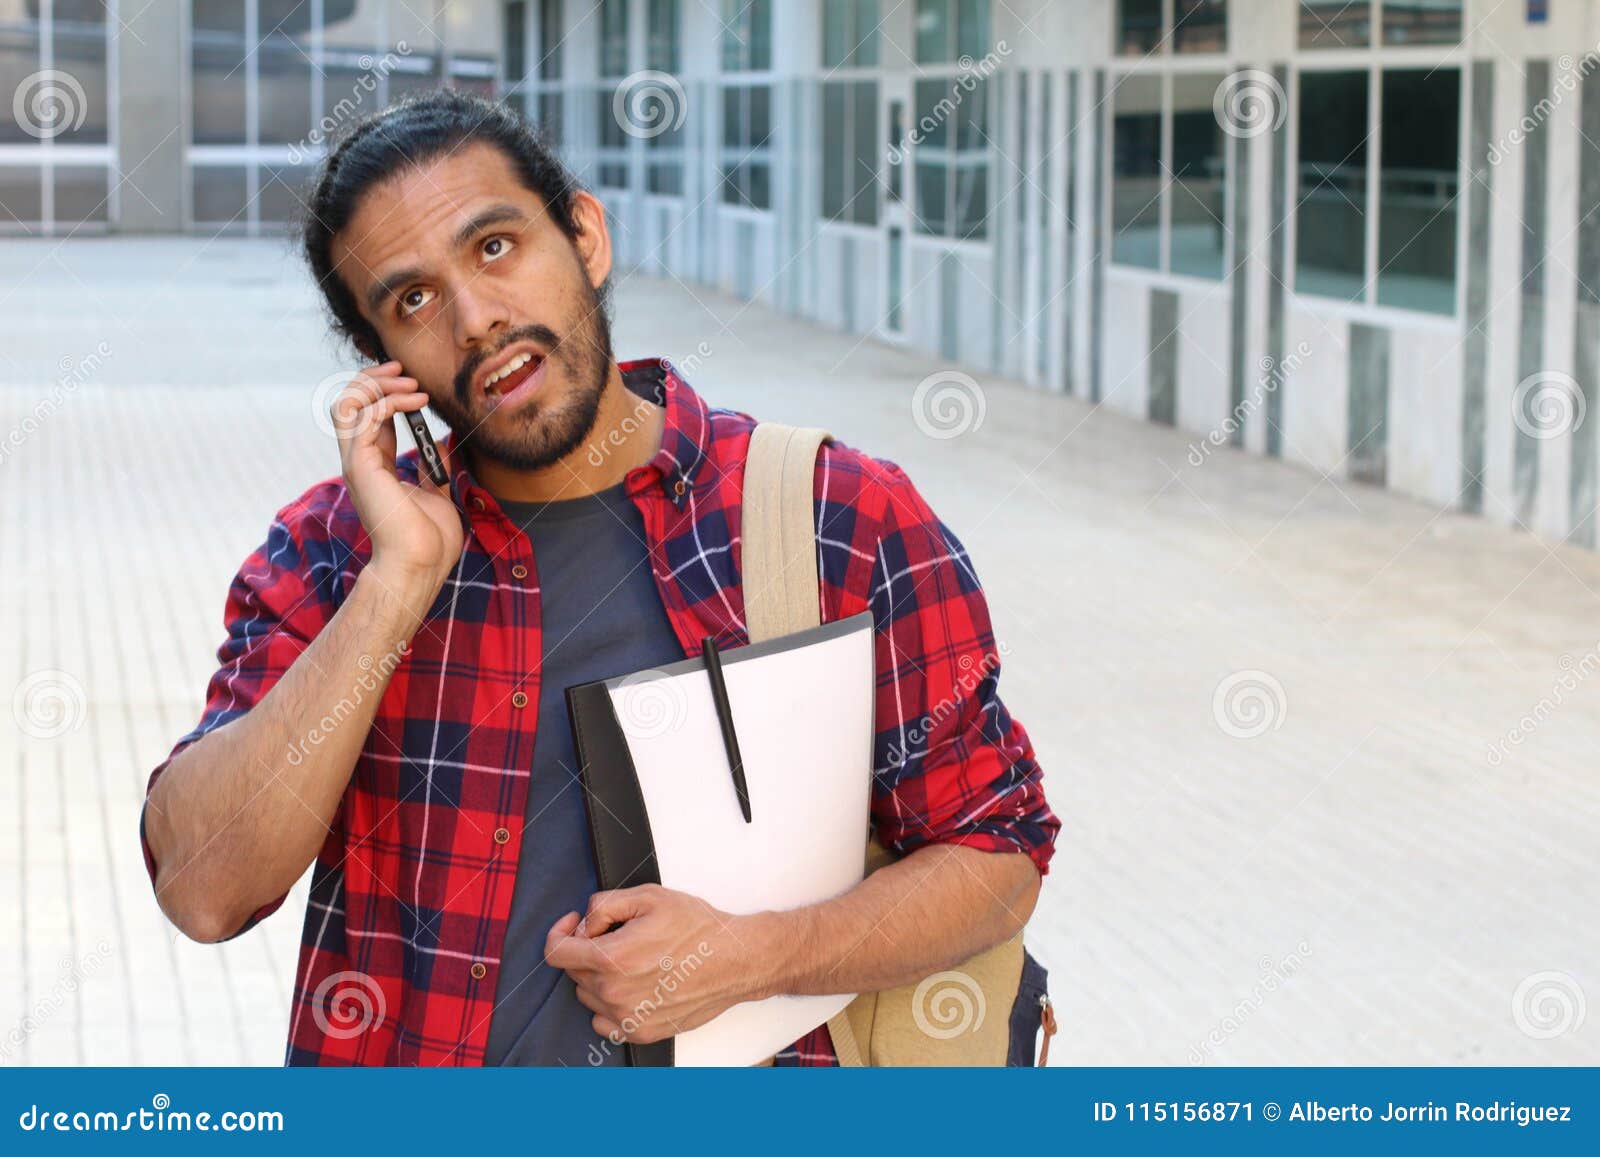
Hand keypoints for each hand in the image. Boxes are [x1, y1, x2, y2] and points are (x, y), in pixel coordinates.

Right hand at [332, 361, 463, 602]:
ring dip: (377, 384)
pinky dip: (387, 402)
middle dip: (373, 379)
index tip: (413, 383)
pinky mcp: (360, 466)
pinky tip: (414, 402)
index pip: (367, 415)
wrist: (421, 563)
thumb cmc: (429, 539)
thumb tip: (440, 445)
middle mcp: (360, 461)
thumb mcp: (435, 492)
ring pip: (346, 404)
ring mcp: (357, 463)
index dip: (385, 392)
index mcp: (375, 466)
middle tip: (404, 371)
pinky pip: (361, 418)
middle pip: (348, 403)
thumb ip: (431, 467)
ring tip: (410, 384)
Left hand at [545, 884, 780, 1045]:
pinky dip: (610, 1004)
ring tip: (633, 961)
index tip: (573, 925)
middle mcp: (614, 993)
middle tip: (620, 936)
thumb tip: (583, 923)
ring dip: (599, 976)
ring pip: (588, 995)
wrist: (735, 960)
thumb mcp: (649, 896)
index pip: (556, 952)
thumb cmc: (698, 928)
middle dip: (588, 949)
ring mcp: (627, 1017)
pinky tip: (634, 986)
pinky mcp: (640, 1032)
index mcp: (612, 958)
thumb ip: (604, 905)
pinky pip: (603, 1021)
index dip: (560, 932)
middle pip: (574, 971)